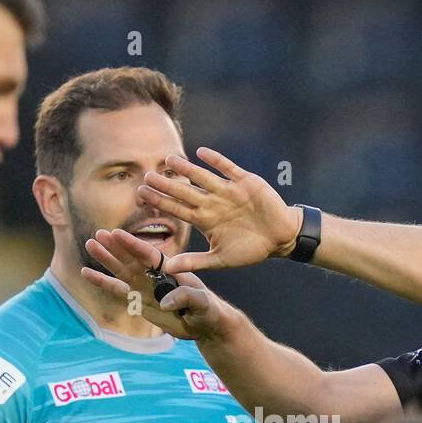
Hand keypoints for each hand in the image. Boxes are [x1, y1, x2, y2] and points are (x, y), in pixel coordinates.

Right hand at [82, 228, 237, 342]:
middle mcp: (152, 274)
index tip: (117, 233)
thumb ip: (186, 297)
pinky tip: (86, 272)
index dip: (132, 244)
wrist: (203, 323)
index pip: (148, 254)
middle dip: (114, 246)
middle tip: (98, 234)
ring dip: (105, 258)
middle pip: (130, 257)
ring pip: (120, 269)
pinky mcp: (137, 300)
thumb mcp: (202, 302)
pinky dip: (102, 282)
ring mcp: (143, 285)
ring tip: (90, 244)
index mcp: (168, 269)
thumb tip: (165, 302)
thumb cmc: (206, 308)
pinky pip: (116, 289)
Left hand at [135, 147, 303, 271]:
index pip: (177, 208)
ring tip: (169, 160)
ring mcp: (228, 191)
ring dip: (187, 169)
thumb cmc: (250, 249)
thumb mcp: (220, 259)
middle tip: (147, 176)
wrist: (280, 238)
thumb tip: (167, 269)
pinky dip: (215, 161)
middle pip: (185, 191)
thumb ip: (195, 261)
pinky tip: (201, 153)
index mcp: (205, 219)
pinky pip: (228, 169)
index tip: (141, 195)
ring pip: (203, 177)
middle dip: (167, 184)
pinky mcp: (245, 182)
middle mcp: (213, 203)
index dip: (160, 202)